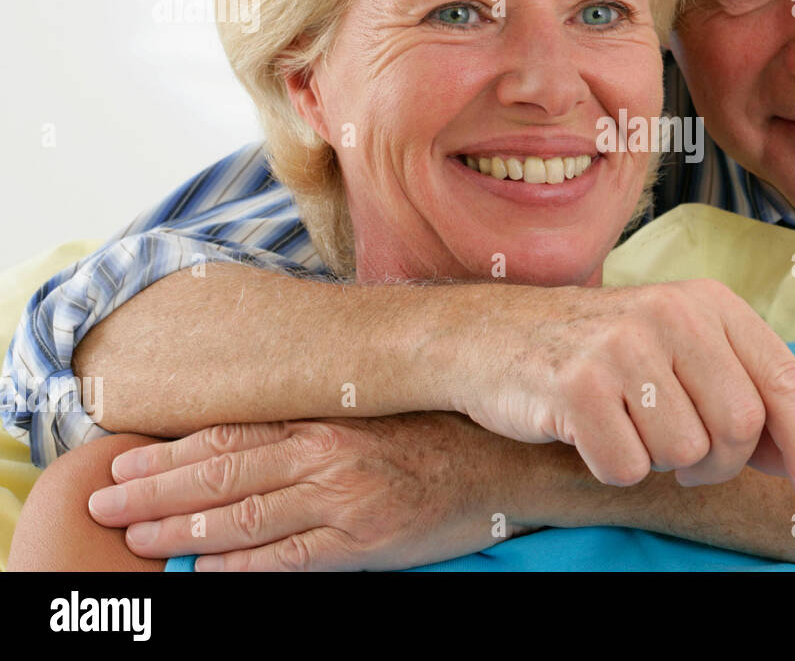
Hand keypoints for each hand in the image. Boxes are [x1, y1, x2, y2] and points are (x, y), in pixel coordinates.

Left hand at [87, 414, 541, 570]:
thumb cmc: (434, 438)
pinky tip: (200, 566)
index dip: (169, 453)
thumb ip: (311, 432)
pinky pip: (287, 557)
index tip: (121, 464)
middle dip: (154, 490)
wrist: (502, 463)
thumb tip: (246, 447)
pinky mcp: (362, 539)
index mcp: (324, 420)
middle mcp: (326, 452)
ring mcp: (342, 497)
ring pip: (242, 514)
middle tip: (102, 504)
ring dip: (179, 527)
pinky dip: (238, 562)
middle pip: (221, 472)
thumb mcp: (370, 419)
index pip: (230, 437)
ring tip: (132, 538)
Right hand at [441, 279, 794, 506]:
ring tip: (627, 426)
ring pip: (684, 455)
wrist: (493, 336)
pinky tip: (589, 432)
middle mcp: (670, 313)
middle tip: (682, 458)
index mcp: (707, 302)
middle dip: (717, 464)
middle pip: (738, 427)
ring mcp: (622, 346)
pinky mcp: (576, 385)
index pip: (783, 379)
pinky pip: (626, 469)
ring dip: (658, 463)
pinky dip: (611, 468)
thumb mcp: (677, 352)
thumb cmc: (601, 354)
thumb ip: (738, 394)